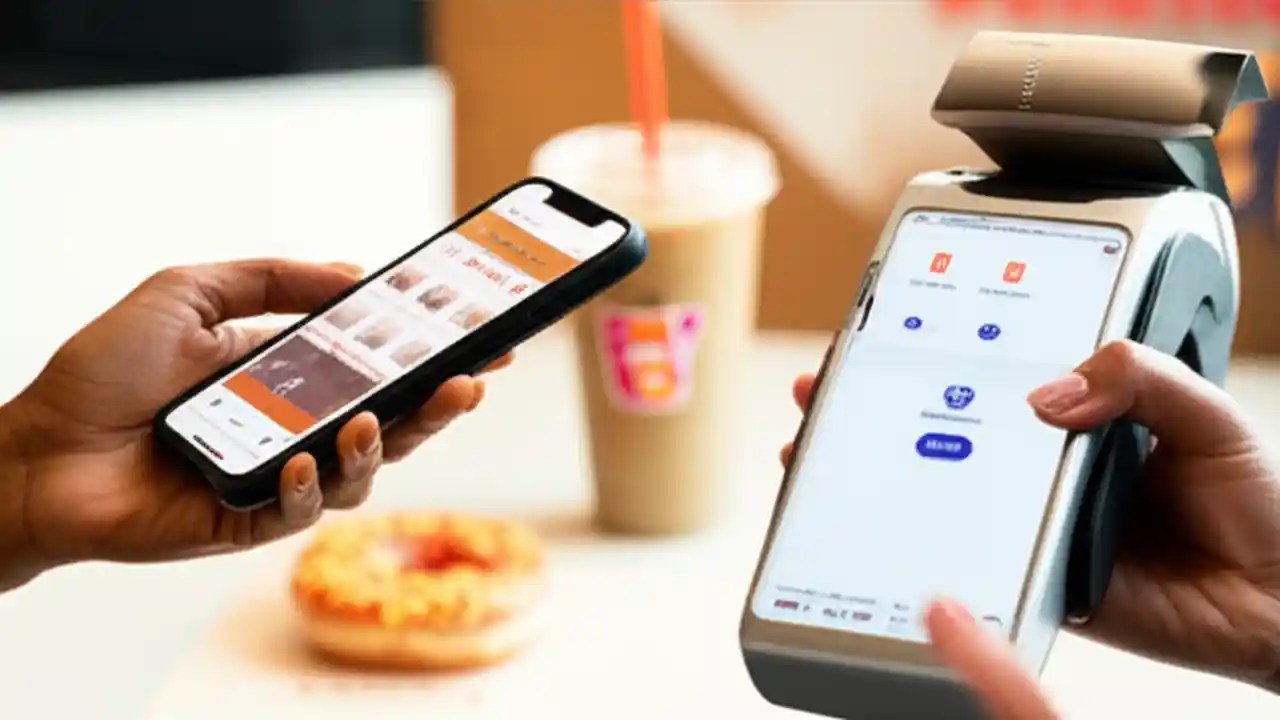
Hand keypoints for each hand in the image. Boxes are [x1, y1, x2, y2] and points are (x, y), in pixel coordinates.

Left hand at [0, 259, 510, 589]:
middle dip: (439, 405)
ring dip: (380, 447)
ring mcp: (276, 476)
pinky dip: (306, 487)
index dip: (432, 356)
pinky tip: (298, 460)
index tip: (482, 339)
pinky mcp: (247, 521)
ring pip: (358, 473)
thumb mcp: (187, 293)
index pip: (379, 366)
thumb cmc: (103, 370)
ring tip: (374, 420)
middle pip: (391, 422)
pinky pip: (298, 511)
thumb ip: (271, 278)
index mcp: (289, 374)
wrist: (36, 449)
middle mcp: (294, 426)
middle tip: (471, 381)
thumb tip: (354, 274)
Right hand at [782, 340, 1279, 701]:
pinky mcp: (1036, 575)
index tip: (879, 331)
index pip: (996, 369)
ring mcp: (1036, 519)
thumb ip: (1138, 378)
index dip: (934, 349)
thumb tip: (1051, 394)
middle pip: (948, 424)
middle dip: (875, 403)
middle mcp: (1049, 461)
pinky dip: (923, 541)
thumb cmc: (1260, 503)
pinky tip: (881, 522)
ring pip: (945, 487)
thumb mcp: (1207, 412)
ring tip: (817, 445)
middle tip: (822, 386)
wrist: (1279, 604)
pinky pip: (973, 554)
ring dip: (882, 468)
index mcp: (1084, 411)